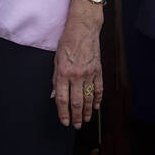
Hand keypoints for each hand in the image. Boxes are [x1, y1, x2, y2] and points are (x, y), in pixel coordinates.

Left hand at [53, 0, 102, 128]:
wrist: (83, 28)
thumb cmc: (67, 42)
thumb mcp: (56, 60)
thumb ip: (56, 79)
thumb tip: (56, 95)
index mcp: (63, 73)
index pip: (62, 99)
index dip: (63, 113)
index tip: (65, 122)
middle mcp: (76, 75)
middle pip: (76, 102)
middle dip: (76, 116)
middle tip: (77, 125)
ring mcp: (89, 73)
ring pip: (89, 98)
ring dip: (88, 111)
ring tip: (86, 119)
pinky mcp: (98, 70)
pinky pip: (98, 88)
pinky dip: (98, 99)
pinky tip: (96, 106)